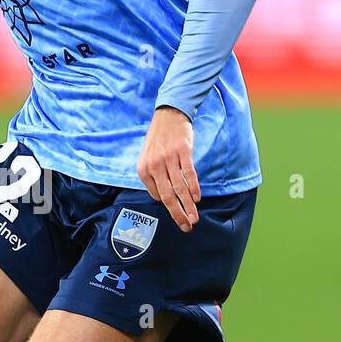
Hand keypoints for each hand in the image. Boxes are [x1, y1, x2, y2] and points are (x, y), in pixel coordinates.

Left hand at [137, 106, 200, 231]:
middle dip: (178, 214)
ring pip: (179, 187)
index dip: (169, 207)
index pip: (156, 195)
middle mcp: (154, 165)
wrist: (169, 115)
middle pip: (168, 196)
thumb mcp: (147, 157)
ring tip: (194, 218)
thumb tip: (162, 198)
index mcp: (143, 169)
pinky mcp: (183, 151)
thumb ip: (152, 177)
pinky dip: (194, 187)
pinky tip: (197, 198)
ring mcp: (169, 158)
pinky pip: (189, 173)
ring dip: (188, 205)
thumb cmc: (159, 139)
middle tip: (186, 226)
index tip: (179, 217)